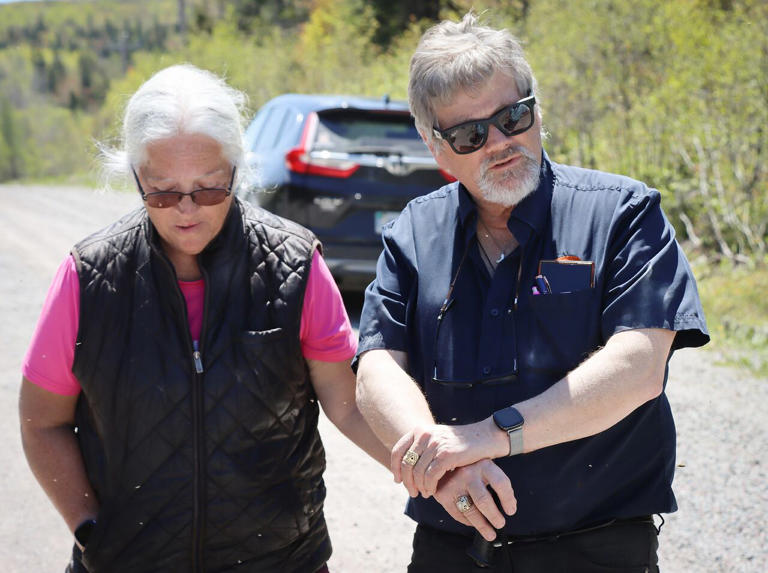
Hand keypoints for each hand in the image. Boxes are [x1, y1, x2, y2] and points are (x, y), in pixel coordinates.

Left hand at [392, 420, 506, 497]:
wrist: (486, 437)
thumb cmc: (463, 443)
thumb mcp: (439, 440)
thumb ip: (424, 448)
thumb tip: (406, 467)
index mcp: (421, 430)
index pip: (398, 450)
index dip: (395, 468)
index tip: (398, 480)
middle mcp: (425, 434)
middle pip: (405, 464)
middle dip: (407, 482)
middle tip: (412, 492)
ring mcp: (435, 444)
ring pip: (417, 472)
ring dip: (419, 487)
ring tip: (424, 494)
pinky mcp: (446, 455)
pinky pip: (430, 476)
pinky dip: (429, 486)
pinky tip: (432, 492)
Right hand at [433, 459, 516, 541]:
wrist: (444, 460)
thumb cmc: (471, 466)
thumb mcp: (486, 466)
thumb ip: (496, 482)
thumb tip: (508, 505)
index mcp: (483, 465)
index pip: (500, 483)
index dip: (508, 500)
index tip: (511, 511)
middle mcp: (468, 473)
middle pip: (484, 501)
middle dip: (494, 517)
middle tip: (500, 524)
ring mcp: (454, 484)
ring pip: (470, 511)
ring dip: (482, 526)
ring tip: (490, 533)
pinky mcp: (443, 494)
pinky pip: (458, 514)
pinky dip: (468, 522)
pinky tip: (473, 523)